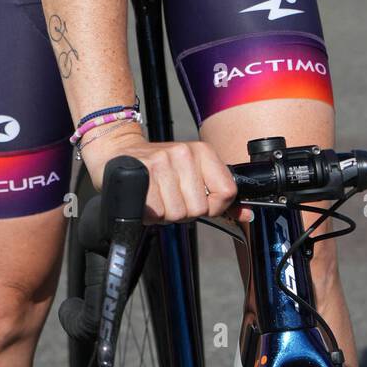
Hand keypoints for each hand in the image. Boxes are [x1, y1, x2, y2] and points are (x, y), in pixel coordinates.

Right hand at [79, 124, 251, 225]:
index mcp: (202, 151)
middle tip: (171, 197)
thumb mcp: (193, 174)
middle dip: (185, 211)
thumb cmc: (159, 168)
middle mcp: (184, 153)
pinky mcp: (141, 175)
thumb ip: (221, 195)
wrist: (118, 152)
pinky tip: (146, 200)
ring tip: (157, 197)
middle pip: (200, 208)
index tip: (201, 201)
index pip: (227, 191)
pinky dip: (150, 215)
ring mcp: (162, 162)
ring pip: (177, 214)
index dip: (214, 206)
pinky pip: (156, 213)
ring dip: (165, 213)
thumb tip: (247, 214)